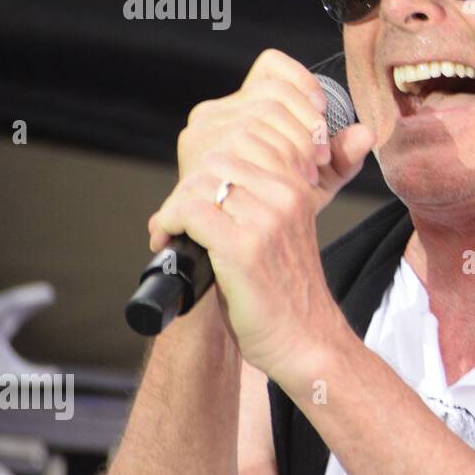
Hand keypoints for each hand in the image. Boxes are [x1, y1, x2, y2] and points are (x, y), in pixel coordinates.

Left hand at [148, 49, 374, 376]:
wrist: (305, 341)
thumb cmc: (288, 289)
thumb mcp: (290, 228)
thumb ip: (274, 190)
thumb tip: (241, 171)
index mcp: (297, 186)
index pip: (250, 134)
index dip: (214, 159)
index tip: (205, 190)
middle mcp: (286, 195)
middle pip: (221, 153)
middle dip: (192, 181)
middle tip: (182, 211)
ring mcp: (266, 220)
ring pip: (202, 179)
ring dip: (177, 204)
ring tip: (173, 229)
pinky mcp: (244, 248)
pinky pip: (192, 210)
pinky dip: (170, 222)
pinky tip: (169, 240)